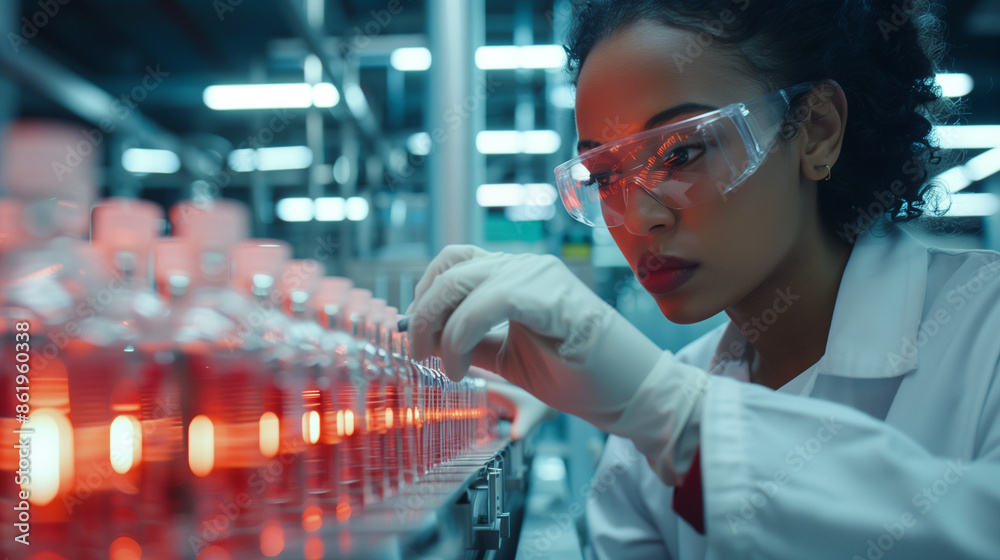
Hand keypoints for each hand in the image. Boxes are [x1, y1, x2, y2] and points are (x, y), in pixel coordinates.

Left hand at [407, 245, 709, 484]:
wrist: (632, 393)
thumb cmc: (579, 376)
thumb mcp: (508, 358)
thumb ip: (472, 342)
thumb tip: (425, 338)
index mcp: (517, 275)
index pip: (453, 263)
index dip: (424, 296)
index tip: (415, 339)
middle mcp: (527, 266)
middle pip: (450, 269)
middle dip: (422, 314)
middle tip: (416, 355)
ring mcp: (541, 275)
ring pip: (462, 282)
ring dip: (437, 324)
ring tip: (439, 364)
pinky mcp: (552, 294)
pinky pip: (488, 302)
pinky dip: (460, 334)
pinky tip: (459, 368)